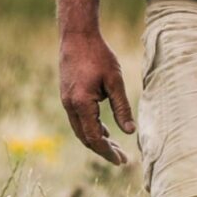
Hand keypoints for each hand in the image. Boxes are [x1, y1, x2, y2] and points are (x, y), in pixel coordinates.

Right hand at [58, 30, 135, 163]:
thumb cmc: (98, 55)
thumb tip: (130, 132)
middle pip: (85, 138)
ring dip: (97, 139)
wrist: (77, 35)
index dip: (108, 151)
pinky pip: (79, 119)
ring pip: (81, 130)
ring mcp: (66, 101)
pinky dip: (91, 128)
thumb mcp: (115, 81)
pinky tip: (105, 129)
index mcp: (81, 104)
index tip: (122, 161)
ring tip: (116, 147)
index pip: (94, 137)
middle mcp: (70, 106)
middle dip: (103, 150)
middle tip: (122, 159)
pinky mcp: (68, 96)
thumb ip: (122, 107)